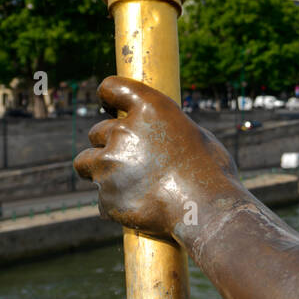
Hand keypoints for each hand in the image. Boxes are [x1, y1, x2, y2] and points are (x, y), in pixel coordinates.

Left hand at [74, 76, 239, 242]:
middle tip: (133, 158)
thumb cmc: (212, 172)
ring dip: (100, 169)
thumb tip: (160, 136)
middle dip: (109, 143)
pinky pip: (103, 197)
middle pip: (97, 132)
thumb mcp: (196, 136)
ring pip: (86, 163)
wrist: (205, 210)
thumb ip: (168, 130)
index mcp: (149, 109)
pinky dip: (117, 201)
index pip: (112, 87)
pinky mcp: (105, 198)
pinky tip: (141, 205)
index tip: (111, 107)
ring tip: (127, 182)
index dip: (109, 97)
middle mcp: (122, 132)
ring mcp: (108, 166)